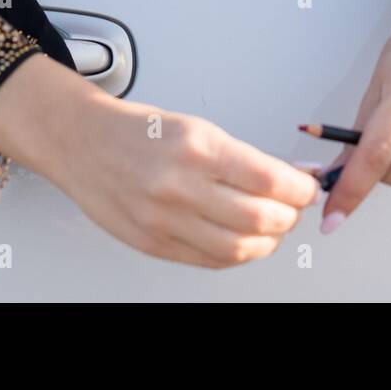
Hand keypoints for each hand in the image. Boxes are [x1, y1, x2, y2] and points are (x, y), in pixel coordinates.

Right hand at [57, 94, 321, 267]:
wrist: (81, 143)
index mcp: (198, 148)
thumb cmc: (137, 132)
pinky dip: (236, 254)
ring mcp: (164, 220)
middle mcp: (181, 186)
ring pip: (239, 249)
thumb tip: (289, 178)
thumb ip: (241, 159)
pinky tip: (241, 239)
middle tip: (294, 207)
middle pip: (260, 219)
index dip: (301, 190)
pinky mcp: (152, 244)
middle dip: (290, 217)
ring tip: (270, 227)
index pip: (271, 181)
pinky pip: (210, 260)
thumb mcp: (195, 128)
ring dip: (267, 241)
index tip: (308, 188)